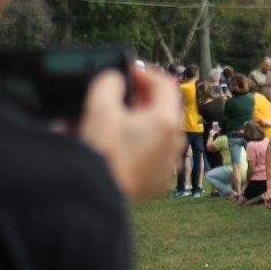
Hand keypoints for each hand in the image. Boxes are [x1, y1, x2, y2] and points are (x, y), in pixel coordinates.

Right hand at [80, 67, 183, 203]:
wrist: (95, 198)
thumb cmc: (101, 153)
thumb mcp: (100, 109)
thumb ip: (109, 83)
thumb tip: (114, 78)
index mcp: (166, 122)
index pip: (165, 85)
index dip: (146, 73)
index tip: (128, 72)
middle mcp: (175, 142)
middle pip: (164, 109)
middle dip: (142, 97)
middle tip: (120, 93)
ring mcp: (168, 163)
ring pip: (158, 131)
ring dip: (140, 120)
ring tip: (115, 118)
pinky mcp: (158, 179)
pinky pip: (153, 152)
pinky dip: (139, 142)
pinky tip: (118, 143)